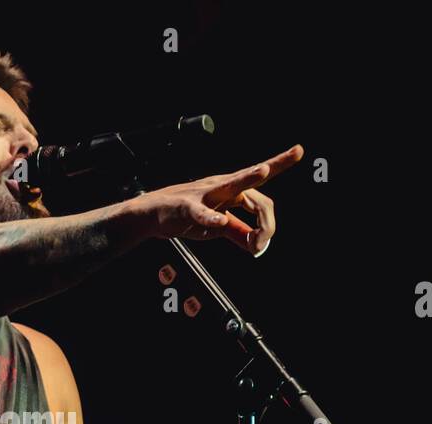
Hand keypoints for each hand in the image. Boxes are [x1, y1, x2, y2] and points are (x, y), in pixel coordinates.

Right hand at [133, 144, 302, 253]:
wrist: (154, 212)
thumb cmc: (186, 215)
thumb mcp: (218, 226)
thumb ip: (239, 232)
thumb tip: (257, 245)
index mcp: (233, 192)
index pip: (262, 202)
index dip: (267, 225)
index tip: (260, 246)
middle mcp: (223, 187)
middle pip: (255, 191)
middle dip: (271, 193)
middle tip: (277, 206)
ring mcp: (205, 194)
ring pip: (232, 185)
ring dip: (249, 177)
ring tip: (264, 170)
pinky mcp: (187, 206)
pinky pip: (201, 212)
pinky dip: (211, 218)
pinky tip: (220, 222)